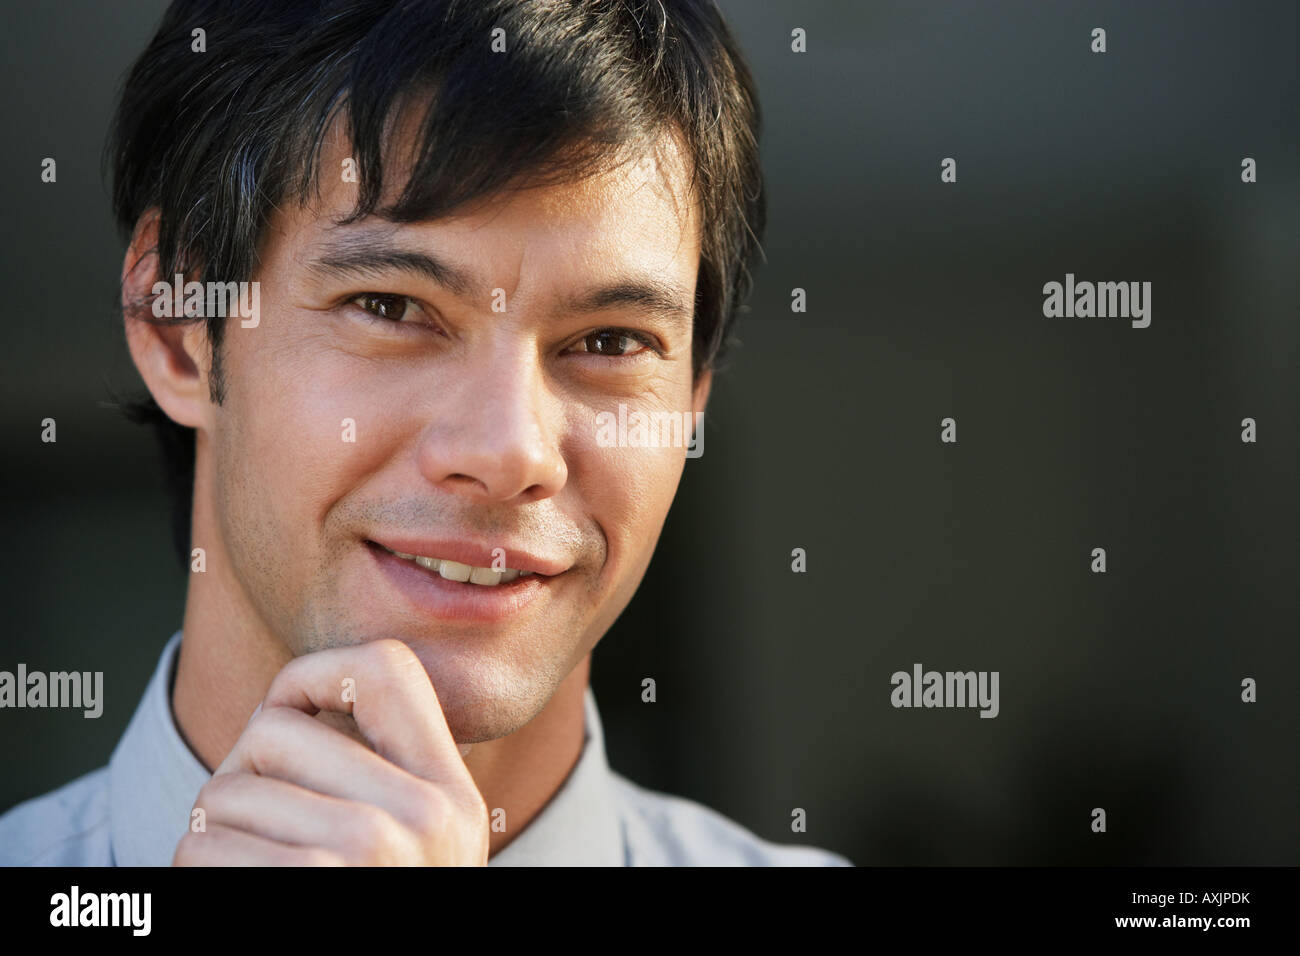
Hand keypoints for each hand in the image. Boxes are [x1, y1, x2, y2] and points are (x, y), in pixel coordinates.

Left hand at [173, 639, 488, 865]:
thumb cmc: (385, 903)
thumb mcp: (428, 845)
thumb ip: (393, 778)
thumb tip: (313, 698)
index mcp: (452, 795)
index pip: (385, 669)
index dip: (313, 672)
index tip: (289, 711)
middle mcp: (422, 818)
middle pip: (274, 731)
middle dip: (238, 772)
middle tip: (250, 821)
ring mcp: (367, 855)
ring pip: (222, 792)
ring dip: (212, 832)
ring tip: (249, 863)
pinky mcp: (306, 890)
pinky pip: (199, 845)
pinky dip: (195, 869)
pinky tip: (234, 888)